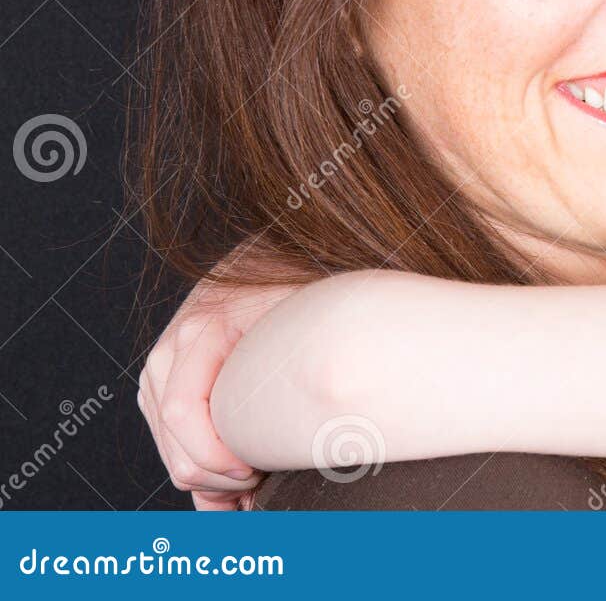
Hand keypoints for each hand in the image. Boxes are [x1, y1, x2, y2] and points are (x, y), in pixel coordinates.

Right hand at [138, 266, 299, 509]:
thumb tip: (313, 427)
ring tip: (262, 469)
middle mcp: (172, 349)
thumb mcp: (307, 312)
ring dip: (212, 476)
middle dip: (220, 476)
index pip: (182, 413)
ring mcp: (164, 368)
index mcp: (203, 328)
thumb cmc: (298, 285)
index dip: (216, 457)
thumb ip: (309, 358)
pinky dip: (203, 468)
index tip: (256, 472)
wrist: (273, 257)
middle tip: (267, 477)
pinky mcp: (165, 384)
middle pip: (175, 444)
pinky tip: (240, 476)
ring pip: (170, 451)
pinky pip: (171, 443)